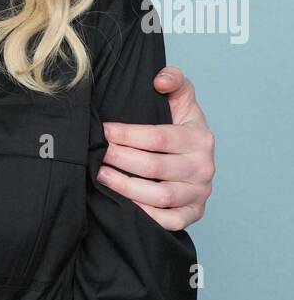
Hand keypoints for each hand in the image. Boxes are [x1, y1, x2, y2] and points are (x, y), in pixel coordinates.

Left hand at [98, 66, 214, 230]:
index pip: (159, 137)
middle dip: (120, 159)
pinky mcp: (193, 214)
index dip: (127, 134)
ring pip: (160, 196)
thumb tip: (160, 78)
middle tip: (96, 153)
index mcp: (200, 137)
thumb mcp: (182, 101)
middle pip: (155, 167)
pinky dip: (145, 215)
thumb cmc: (181, 130)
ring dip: (126, 187)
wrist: (196, 160)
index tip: (103, 131)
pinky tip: (122, 204)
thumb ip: (175, 81)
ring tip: (101, 175)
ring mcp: (199, 193)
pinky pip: (169, 221)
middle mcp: (203, 166)